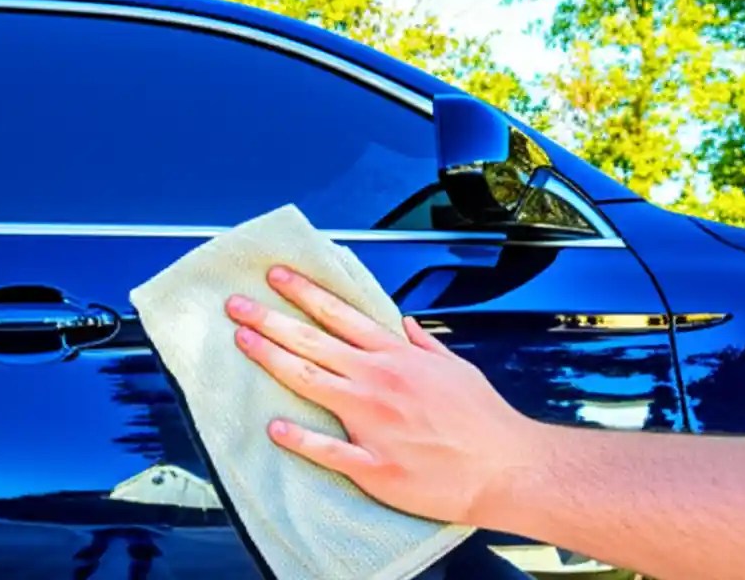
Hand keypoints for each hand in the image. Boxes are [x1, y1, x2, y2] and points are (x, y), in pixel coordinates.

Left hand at [224, 265, 537, 525]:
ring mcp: (373, 422)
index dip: (303, 292)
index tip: (274, 276)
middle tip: (236, 305)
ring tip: (241, 341)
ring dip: (271, 360)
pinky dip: (299, 438)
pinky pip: (328, 449)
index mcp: (397, 357)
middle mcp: (379, 381)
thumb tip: (404, 324)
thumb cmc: (483, 421)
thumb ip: (423, 344)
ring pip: (310, 382)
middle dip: (270, 319)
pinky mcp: (375, 464)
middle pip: (312, 342)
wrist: (508, 467)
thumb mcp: (455, 368)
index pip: (340, 315)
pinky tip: (273, 427)